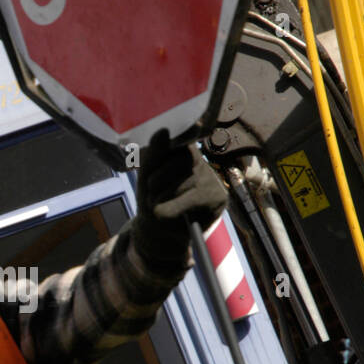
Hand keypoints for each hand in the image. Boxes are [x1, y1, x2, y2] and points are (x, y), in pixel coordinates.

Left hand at [133, 128, 227, 274]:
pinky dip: (170, 210)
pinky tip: (164, 215)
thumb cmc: (153, 199)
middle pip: (179, 161)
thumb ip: (153, 153)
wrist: (157, 232)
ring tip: (158, 205)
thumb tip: (163, 131)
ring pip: (182, 181)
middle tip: (152, 194)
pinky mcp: (218, 197)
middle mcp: (201, 161)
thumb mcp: (146, 175)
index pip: (174, 142)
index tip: (149, 176)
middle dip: (156, 180)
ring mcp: (212, 178)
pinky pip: (191, 200)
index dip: (157, 159)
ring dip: (160, 197)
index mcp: (182, 150)